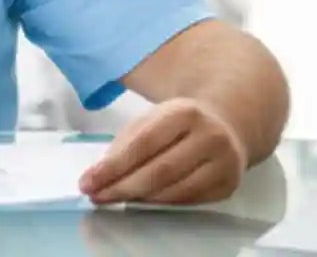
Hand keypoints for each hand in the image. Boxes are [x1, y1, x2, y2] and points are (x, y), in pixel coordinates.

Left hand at [78, 98, 246, 205]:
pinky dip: (161, 203)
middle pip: (160, 170)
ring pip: (175, 190)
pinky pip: (188, 201)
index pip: (143, 144)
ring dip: (139, 199)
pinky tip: (141, 202)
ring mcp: (224, 163)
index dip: (113, 166)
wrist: (224, 124)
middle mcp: (209, 137)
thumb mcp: (150, 120)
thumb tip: (99, 176)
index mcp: (184, 113)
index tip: (88, 181)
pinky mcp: (229, 185)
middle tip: (96, 196)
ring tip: (113, 199)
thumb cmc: (176, 123)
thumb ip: (125, 144)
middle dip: (123, 187)